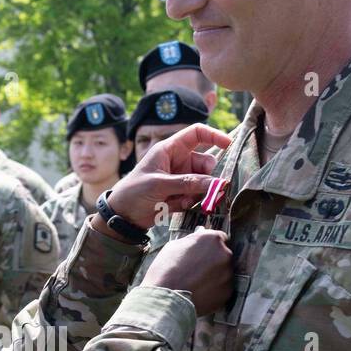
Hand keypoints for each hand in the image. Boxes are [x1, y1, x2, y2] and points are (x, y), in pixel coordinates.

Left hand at [105, 123, 234, 229]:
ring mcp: (180, 178)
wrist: (122, 216)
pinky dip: (191, 202)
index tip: (228, 144)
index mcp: (169, 150)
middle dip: (207, 176)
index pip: (196, 133)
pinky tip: (175, 206)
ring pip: (203, 181)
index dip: (213, 135)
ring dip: (198, 192)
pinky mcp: (180, 194)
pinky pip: (196, 195)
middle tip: (206, 190)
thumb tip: (216, 184)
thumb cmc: (133, 193)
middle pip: (205, 162)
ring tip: (181, 201)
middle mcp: (177, 161)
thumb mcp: (159, 185)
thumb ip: (188, 183)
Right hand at [143, 226, 233, 315]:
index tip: (203, 252)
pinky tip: (200, 292)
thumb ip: (192, 240)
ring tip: (197, 283)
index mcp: (212, 239)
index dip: (210, 246)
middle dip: (213, 260)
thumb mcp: (174, 246)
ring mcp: (228, 274)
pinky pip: (223, 288)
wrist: (166, 300)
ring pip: (224, 272)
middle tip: (197, 269)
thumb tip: (199, 235)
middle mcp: (225, 254)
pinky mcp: (228, 292)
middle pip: (223, 255)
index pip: (219, 238)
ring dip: (215, 275)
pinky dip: (214, 290)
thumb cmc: (165, 271)